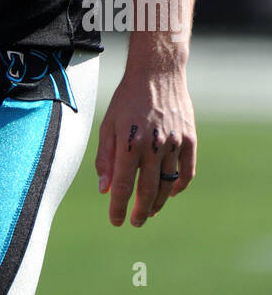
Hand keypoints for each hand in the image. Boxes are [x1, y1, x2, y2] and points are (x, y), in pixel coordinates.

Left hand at [95, 66, 195, 225]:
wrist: (157, 72)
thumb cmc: (127, 98)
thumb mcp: (108, 124)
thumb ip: (105, 158)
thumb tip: (105, 190)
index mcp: (129, 143)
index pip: (123, 186)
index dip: (118, 207)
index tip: (116, 221)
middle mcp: (153, 146)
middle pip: (148, 191)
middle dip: (140, 212)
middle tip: (135, 222)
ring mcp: (174, 143)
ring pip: (168, 184)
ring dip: (159, 202)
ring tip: (150, 211)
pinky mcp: (189, 139)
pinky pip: (187, 171)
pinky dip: (179, 185)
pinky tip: (171, 192)